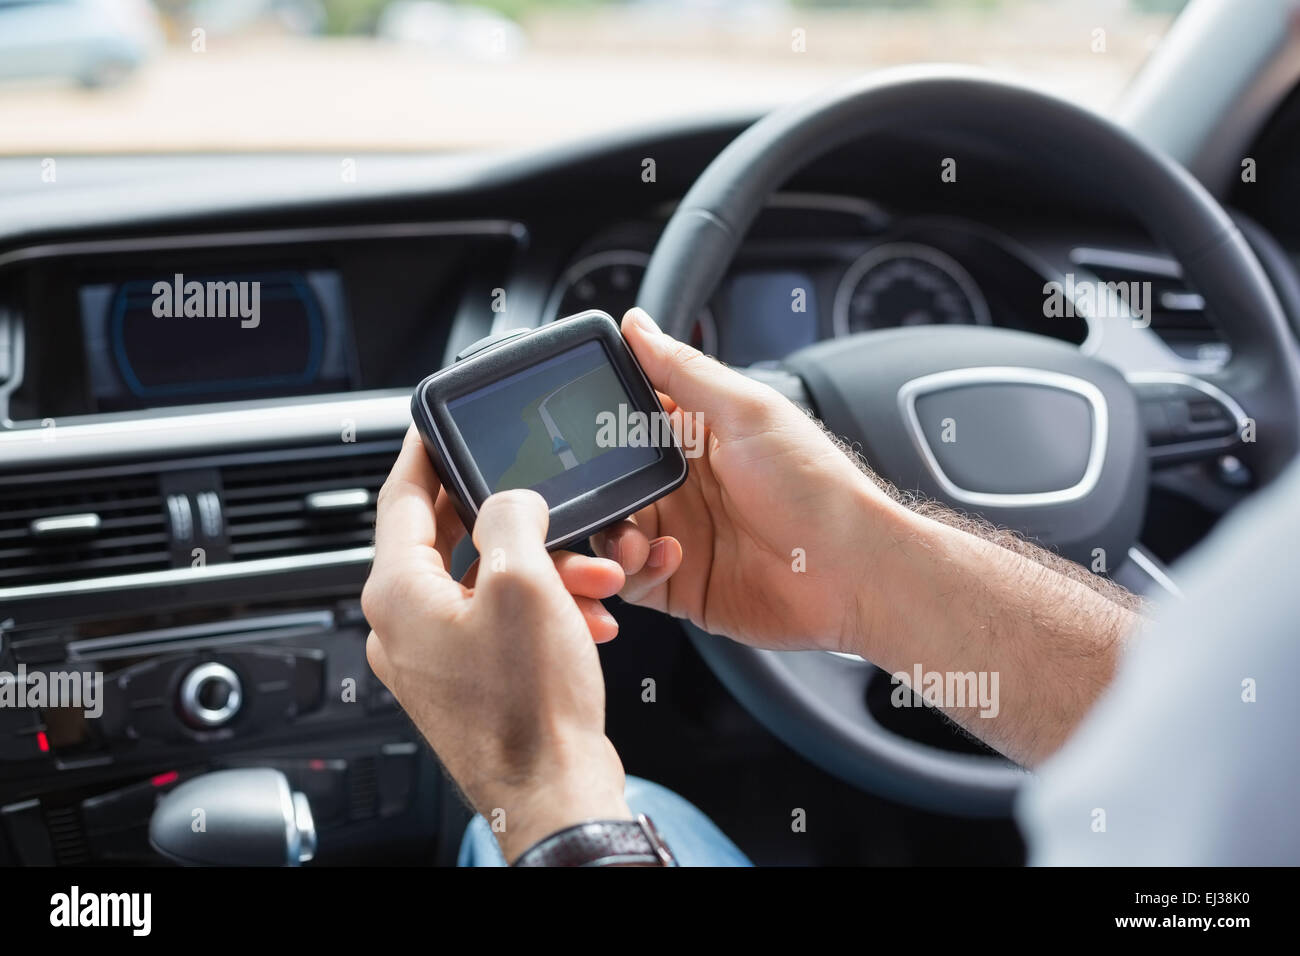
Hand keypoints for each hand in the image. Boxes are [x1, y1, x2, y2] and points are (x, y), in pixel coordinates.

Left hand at [363, 428, 632, 861]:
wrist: (554, 793)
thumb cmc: (529, 707)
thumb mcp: (523, 582)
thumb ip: (510, 516)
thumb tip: (511, 501)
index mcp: (398, 593)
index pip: (398, 497)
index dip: (423, 450)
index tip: (436, 421)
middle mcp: (404, 625)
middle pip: (447, 539)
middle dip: (511, 519)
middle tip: (541, 495)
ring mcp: (436, 658)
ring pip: (485, 582)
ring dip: (543, 568)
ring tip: (595, 575)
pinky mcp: (471, 681)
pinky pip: (502, 622)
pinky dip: (544, 608)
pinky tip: (589, 615)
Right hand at [593, 308, 904, 653]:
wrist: (855, 573)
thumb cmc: (817, 488)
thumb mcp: (747, 413)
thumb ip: (684, 371)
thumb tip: (637, 324)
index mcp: (697, 435)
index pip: (628, 419)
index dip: (598, 424)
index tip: (578, 431)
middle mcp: (685, 484)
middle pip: (608, 481)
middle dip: (592, 490)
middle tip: (598, 494)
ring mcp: (682, 535)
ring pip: (610, 534)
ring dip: (610, 537)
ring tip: (632, 540)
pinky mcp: (682, 584)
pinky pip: (632, 579)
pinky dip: (634, 571)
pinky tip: (665, 560)